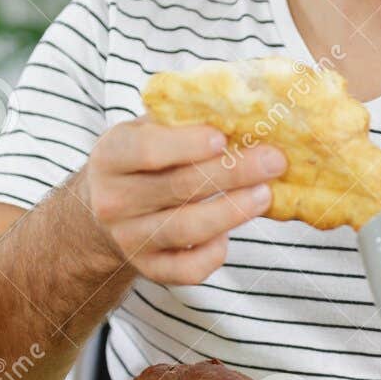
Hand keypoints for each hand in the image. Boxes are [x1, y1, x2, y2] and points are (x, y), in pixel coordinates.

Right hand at [77, 118, 284, 284]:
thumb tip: (243, 110)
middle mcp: (114, 201)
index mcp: (111, 157)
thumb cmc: (142, 161)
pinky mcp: (149, 269)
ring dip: (233, 211)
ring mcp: (130, 239)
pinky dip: (214, 253)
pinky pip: (189, 269)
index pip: (146, 150)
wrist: (106, 212)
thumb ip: (183, 121)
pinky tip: (228, 233)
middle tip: (274, 161)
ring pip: (188, 229)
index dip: (187, 144)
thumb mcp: (147, 130)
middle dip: (233, 173)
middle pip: (179, 187)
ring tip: (266, 194)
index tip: (223, 137)